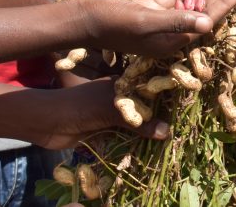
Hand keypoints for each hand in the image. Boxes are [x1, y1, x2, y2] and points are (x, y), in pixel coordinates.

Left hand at [30, 79, 169, 148]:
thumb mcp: (113, 110)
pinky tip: (150, 150)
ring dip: (147, 134)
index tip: (186, 104)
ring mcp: (112, 116)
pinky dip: (134, 145)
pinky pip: (124, 139)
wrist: (48, 122)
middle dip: (159, 118)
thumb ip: (139, 122)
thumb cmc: (81, 105)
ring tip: (171, 141)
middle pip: (144, 109)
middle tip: (182, 127)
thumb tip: (167, 132)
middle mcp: (120, 99)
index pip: (149, 88)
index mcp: (123, 85)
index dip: (165, 96)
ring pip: (135, 125)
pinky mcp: (105, 133)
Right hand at [76, 0, 235, 56]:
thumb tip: (206, 22)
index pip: (207, 20)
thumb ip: (176, 22)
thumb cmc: (113, 23)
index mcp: (173, 41)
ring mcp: (161, 21)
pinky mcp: (151, 10)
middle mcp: (171, 34)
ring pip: (193, 3)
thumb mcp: (145, 21)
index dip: (226, 4)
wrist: (83, 20)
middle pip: (205, 11)